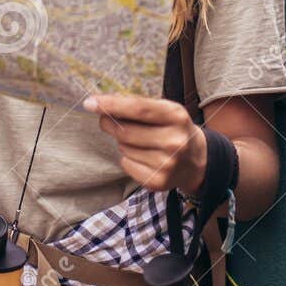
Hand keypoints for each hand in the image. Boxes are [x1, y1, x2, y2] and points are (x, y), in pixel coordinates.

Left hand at [84, 94, 206, 194]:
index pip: (138, 108)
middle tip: (107, 121)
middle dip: (110, 124)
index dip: (111, 105)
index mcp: (177, 116)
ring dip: (123, 142)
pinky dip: (128, 158)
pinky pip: (127, 164)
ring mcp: (167, 164)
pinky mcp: (158, 182)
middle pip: (125, 131)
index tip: (89, 103)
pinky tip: (143, 157)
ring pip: (124, 148)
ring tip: (139, 141)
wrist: (196, 161)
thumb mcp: (165, 111)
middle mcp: (174, 141)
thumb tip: (101, 104)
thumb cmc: (173, 128)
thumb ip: (137, 106)